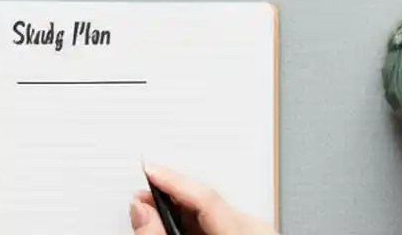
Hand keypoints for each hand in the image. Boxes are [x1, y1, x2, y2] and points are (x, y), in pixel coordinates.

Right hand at [130, 164, 277, 234]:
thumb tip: (142, 211)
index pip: (205, 198)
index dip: (172, 180)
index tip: (149, 171)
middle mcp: (258, 230)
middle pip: (207, 201)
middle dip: (172, 197)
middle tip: (142, 199)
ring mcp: (259, 232)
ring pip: (213, 210)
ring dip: (183, 210)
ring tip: (155, 215)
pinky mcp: (253, 234)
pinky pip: (221, 220)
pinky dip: (197, 222)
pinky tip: (180, 227)